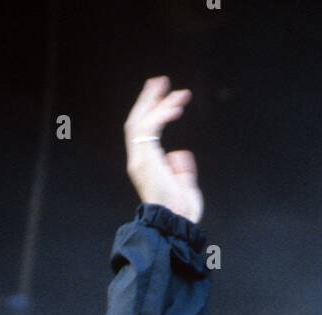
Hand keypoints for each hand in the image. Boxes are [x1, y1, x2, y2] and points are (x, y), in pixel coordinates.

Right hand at [124, 75, 203, 223]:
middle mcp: (139, 160)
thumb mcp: (184, 186)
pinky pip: (151, 128)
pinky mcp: (146, 158)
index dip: (153, 112)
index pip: (144, 132)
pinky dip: (162, 114)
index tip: (167, 99)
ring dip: (155, 102)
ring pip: (141, 120)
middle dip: (149, 99)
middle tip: (161, 82)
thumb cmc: (181, 212)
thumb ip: (182, 170)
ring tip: (167, 86)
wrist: (175, 224)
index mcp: (145, 165)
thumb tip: (181, 154)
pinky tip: (175, 107)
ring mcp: (140, 159)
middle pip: (137, 120)